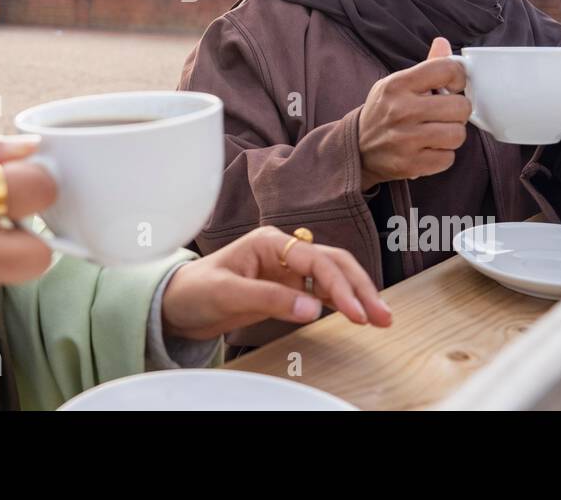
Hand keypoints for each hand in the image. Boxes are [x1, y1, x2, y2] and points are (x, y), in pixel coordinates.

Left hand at [160, 226, 392, 340]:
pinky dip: (342, 303)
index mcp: (270, 242)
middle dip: (361, 288)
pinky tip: (358, 314)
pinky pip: (322, 294)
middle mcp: (284, 253)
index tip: (356, 312)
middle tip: (383, 316)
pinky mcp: (287, 291)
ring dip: (357, 296)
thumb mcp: (228, 293)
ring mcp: (287, 272)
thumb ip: (269, 299)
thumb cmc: (196, 290)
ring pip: (333, 278)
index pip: (317, 261)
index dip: (340, 286)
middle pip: (333, 264)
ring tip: (381, 319)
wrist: (177, 305)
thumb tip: (313, 309)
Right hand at [356, 36, 470, 185]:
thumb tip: (443, 43)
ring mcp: (405, 139)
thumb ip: (425, 67)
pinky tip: (428, 149)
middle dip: (458, 111)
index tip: (453, 86)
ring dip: (452, 135)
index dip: (458, 77)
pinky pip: (448, 159)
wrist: (356, 148)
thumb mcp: (396, 84)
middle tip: (445, 114)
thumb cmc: (383, 112)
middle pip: (460, 106)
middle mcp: (401, 110)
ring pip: (458, 135)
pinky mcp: (410, 164)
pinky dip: (442, 156)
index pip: (446, 69)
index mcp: (398, 85)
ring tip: (437, 132)